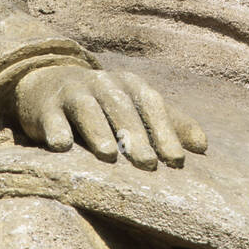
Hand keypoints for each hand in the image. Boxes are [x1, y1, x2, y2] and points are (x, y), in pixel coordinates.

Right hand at [13, 65, 207, 169]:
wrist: (48, 84)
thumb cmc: (103, 104)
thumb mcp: (136, 107)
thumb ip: (169, 124)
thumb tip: (203, 147)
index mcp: (130, 84)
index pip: (151, 104)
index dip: (165, 130)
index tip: (177, 160)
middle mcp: (103, 84)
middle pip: (122, 108)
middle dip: (135, 136)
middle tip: (147, 165)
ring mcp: (73, 92)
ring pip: (87, 109)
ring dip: (98, 130)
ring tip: (108, 155)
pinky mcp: (45, 107)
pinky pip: (51, 118)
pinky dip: (56, 130)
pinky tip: (61, 147)